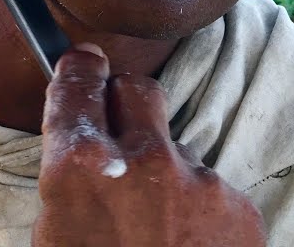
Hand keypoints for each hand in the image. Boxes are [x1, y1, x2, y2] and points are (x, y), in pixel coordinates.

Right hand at [34, 44, 266, 246]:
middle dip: (125, 104)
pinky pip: (213, 191)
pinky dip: (202, 213)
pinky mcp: (239, 206)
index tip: (83, 64)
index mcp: (79, 168)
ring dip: (167, 176)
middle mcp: (142, 161)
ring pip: (178, 151)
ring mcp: (198, 181)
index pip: (77, 83)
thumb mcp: (54, 240)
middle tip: (119, 130)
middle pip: (137, 91)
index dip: (78, 71)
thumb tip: (80, 152)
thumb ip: (69, 186)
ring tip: (159, 232)